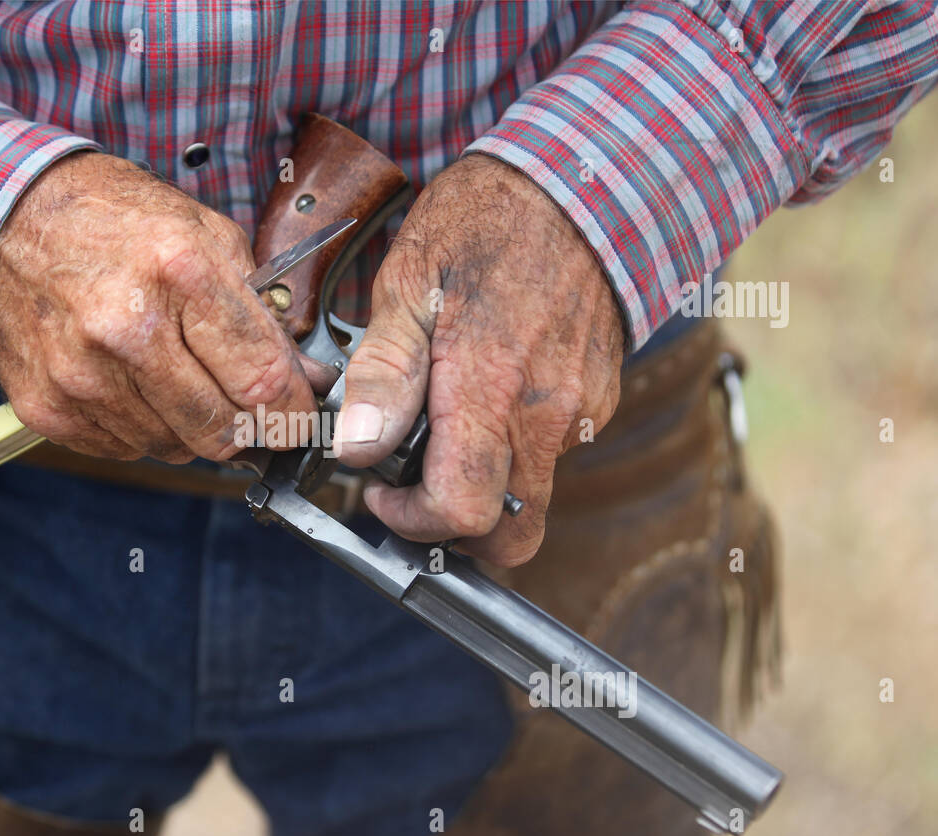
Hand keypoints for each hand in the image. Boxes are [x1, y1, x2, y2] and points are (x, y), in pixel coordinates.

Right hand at [0, 151, 315, 461]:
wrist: (7, 220)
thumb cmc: (115, 224)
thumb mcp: (204, 235)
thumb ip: (260, 312)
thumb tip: (304, 381)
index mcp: (177, 272)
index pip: (261, 380)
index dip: (293, 410)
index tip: (300, 416)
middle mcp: (125, 329)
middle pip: (222, 430)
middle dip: (247, 426)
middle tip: (246, 408)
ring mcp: (80, 375)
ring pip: (174, 447)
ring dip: (189, 426)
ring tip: (175, 378)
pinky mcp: (47, 407)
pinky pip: (124, 449)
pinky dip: (139, 428)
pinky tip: (129, 383)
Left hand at [334, 155, 624, 566]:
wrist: (582, 181)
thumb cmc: (486, 223)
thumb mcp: (409, 285)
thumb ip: (384, 373)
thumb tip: (357, 449)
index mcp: (492, 390)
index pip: (462, 513)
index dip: (413, 521)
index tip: (381, 489)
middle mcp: (547, 415)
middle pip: (510, 534)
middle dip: (456, 529)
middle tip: (415, 481)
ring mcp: (582, 412)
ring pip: (530, 494)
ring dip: (483, 482)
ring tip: (447, 417)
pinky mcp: (599, 399)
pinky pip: (552, 453)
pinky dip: (513, 445)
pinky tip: (488, 390)